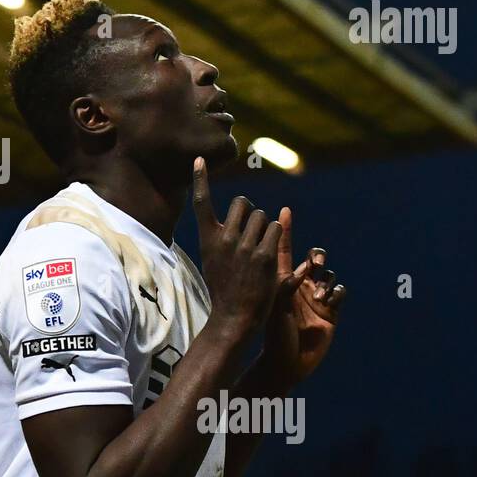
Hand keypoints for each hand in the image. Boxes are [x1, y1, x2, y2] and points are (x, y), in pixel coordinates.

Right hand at [190, 156, 282, 338]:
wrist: (232, 316)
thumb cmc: (222, 289)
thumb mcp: (210, 260)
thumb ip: (217, 239)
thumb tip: (223, 223)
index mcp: (208, 238)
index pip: (202, 202)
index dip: (200, 179)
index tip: (199, 160)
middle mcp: (224, 238)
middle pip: (243, 203)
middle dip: (251, 212)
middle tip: (252, 232)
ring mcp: (244, 246)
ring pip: (263, 216)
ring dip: (266, 227)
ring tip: (261, 247)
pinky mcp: (264, 256)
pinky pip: (276, 230)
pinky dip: (277, 237)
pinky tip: (271, 252)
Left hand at [261, 206, 346, 388]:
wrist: (287, 364)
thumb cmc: (274, 337)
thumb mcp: (276, 310)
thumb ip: (285, 289)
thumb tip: (297, 271)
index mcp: (283, 282)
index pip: (284, 250)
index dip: (285, 230)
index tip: (285, 211)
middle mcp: (300, 286)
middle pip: (313, 259)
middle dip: (316, 256)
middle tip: (313, 263)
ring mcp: (316, 298)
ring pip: (328, 274)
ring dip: (325, 281)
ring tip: (318, 297)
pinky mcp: (331, 312)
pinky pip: (339, 292)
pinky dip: (336, 292)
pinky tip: (329, 301)